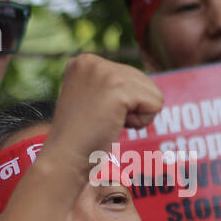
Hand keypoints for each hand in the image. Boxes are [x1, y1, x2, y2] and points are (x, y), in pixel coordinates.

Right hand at [46, 55, 162, 176]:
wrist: (64, 159)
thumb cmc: (77, 138)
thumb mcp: (89, 98)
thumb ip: (109, 84)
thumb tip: (140, 82)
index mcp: (83, 62)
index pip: (129, 75)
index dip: (119, 101)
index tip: (92, 113)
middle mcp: (92, 61)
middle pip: (142, 80)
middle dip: (128, 107)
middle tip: (99, 121)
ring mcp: (105, 73)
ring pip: (152, 91)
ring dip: (134, 115)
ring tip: (105, 123)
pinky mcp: (119, 88)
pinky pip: (155, 104)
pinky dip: (140, 122)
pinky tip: (114, 125)